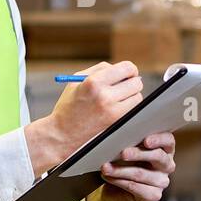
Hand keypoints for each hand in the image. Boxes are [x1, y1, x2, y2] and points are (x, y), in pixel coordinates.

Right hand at [24, 61, 142, 176]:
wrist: (63, 132)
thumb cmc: (69, 104)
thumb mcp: (78, 80)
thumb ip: (100, 69)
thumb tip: (122, 69)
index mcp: (93, 82)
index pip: (127, 68)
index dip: (130, 69)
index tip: (128, 72)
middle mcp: (105, 96)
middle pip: (136, 82)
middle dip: (132, 81)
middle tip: (126, 83)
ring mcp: (112, 111)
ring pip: (138, 96)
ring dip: (132, 94)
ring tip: (118, 96)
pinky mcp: (116, 122)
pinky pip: (133, 109)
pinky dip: (129, 105)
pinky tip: (117, 106)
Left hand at [86, 132, 175, 200]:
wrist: (115, 187)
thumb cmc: (123, 162)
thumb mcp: (127, 147)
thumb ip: (128, 139)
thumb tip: (118, 132)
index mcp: (164, 148)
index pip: (168, 140)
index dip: (159, 139)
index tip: (146, 141)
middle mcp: (166, 165)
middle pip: (158, 156)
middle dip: (138, 154)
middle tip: (123, 153)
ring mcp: (162, 181)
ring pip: (141, 173)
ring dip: (120, 170)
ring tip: (105, 167)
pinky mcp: (153, 195)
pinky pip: (135, 187)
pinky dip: (119, 181)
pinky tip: (108, 177)